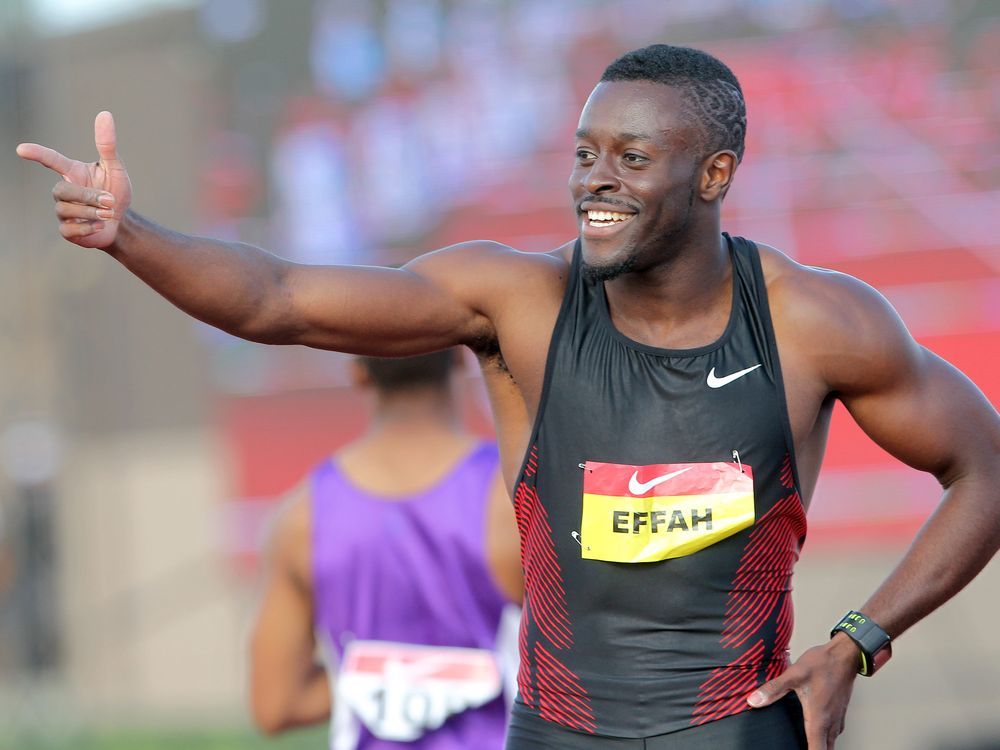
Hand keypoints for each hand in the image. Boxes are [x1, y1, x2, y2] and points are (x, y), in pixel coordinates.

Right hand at [17, 111, 132, 248]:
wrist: (121, 223)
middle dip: (88, 196)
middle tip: (110, 200)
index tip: (21, 149)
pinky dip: (88, 228)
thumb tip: (105, 114)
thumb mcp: (115, 168)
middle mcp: (64, 190)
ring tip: (108, 214)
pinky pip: (69, 229)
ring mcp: (62, 211)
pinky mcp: (66, 230)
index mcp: (72, 172)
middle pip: (63, 190)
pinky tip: (100, 226)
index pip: (51, 160)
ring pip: (66, 210)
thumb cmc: (116, 193)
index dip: (37, 154)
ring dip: (91, 212)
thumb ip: (107, 145)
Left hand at [746, 634, 858, 748]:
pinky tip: (815, 734)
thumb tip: (753, 700)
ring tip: (805, 745)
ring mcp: (838, 719)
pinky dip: (825, 740)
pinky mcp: (840, 713)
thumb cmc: (823, 664)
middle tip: (794, 747)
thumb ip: (773, 689)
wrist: (845, 655)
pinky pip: (833, 734)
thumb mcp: (793, 675)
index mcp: (819, 719)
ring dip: (819, 747)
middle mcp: (831, 723)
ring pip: (830, 744)